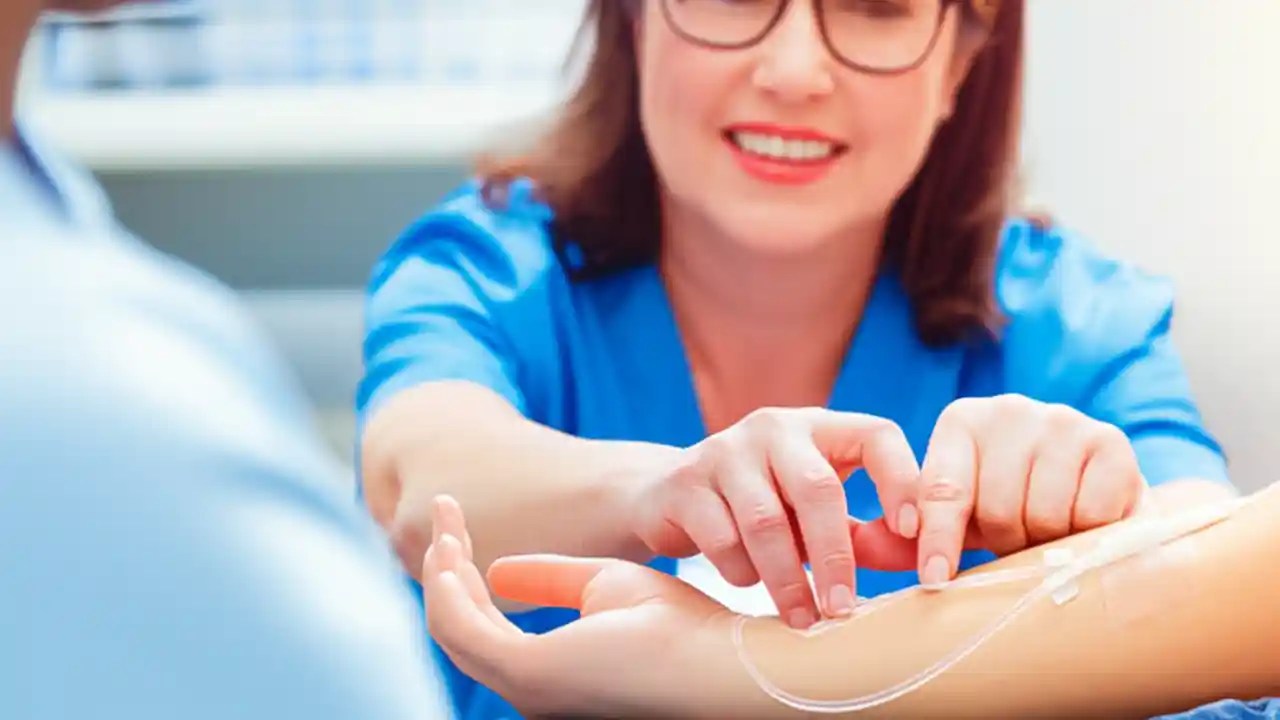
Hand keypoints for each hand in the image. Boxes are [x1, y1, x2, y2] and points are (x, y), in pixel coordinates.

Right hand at [422, 496, 733, 719]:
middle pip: (459, 626)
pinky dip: (448, 585)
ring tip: (445, 520)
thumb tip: (499, 573)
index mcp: (548, 673)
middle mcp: (529, 689)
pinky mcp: (530, 673)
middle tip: (442, 511)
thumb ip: (552, 580)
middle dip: (442, 568)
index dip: (463, 575)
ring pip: (452, 628)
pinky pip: (462, 627)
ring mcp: (527, 687)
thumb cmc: (684, 627)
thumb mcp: (607, 585)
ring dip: (440, 570)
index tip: (457, 525)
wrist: (724, 656)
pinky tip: (452, 545)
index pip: (484, 626)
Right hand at [631, 407, 922, 628]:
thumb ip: (863, 533)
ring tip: (804, 619)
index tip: (911, 534)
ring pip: (765, 521)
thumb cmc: (762, 505)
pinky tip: (748, 581)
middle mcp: (773, 428)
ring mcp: (724, 451)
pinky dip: (742, 571)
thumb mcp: (813, 511)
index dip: (900, 481)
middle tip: (845, 610)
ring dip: (788, 579)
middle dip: (836, 556)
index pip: (875, 435)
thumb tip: (915, 560)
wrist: (667, 494)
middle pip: (817, 488)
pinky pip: (721, 539)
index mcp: (818, 427)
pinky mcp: (685, 484)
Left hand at [916, 395, 1144, 585]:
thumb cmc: (1011, 503)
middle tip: (1015, 540)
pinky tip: (1081, 519)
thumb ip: (918, 535)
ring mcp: (1062, 420)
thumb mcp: (962, 516)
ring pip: (1043, 514)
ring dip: (1045, 540)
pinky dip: (1085, 532)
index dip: (938, 540)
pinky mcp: (1111, 441)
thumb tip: (877, 553)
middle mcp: (1008, 409)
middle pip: (996, 509)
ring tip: (1046, 530)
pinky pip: (1089, 513)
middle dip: (1005, 540)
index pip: (942, 490)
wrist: (1089, 482)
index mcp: (960, 421)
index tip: (934, 579)